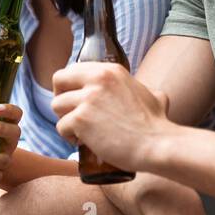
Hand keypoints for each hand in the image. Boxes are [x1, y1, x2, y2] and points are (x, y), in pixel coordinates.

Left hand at [51, 62, 168, 171]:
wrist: (158, 145)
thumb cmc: (157, 125)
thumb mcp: (152, 95)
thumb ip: (142, 89)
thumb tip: (147, 93)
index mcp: (111, 70)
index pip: (73, 69)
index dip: (71, 86)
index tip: (77, 100)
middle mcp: (98, 78)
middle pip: (59, 81)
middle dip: (62, 98)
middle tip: (72, 115)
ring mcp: (88, 98)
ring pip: (56, 105)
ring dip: (66, 120)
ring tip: (81, 132)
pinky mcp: (81, 119)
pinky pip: (61, 127)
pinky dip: (69, 138)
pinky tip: (84, 143)